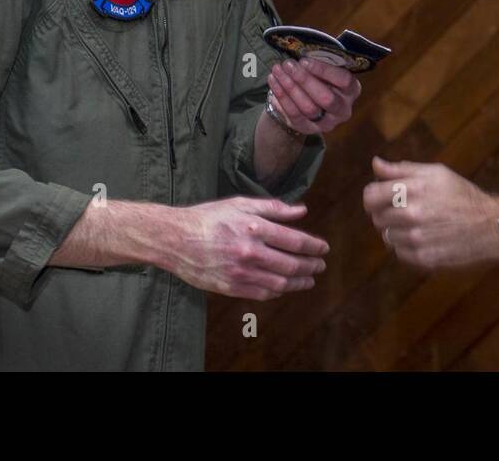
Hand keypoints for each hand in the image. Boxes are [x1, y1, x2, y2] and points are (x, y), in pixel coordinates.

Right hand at [156, 197, 328, 300]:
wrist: (175, 239)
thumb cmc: (208, 218)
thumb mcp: (240, 204)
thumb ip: (273, 208)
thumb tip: (301, 211)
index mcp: (255, 228)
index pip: (295, 241)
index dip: (314, 246)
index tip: (323, 248)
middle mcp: (250, 252)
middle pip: (292, 264)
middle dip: (311, 266)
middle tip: (320, 265)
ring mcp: (240, 273)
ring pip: (280, 283)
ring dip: (299, 282)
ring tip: (308, 279)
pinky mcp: (230, 288)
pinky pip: (262, 294)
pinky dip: (277, 292)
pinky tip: (284, 287)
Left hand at [267, 57, 361, 134]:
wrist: (309, 102)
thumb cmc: (321, 79)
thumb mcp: (326, 70)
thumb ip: (320, 62)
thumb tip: (302, 53)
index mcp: (352, 90)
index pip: (343, 80)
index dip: (324, 70)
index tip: (304, 60)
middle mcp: (343, 109)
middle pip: (326, 98)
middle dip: (304, 80)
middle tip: (288, 65)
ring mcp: (327, 122)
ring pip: (308, 107)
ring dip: (290, 87)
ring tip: (277, 70)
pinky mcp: (309, 129)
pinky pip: (294, 114)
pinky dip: (282, 97)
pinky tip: (274, 81)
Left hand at [361, 158, 498, 270]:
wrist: (491, 225)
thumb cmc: (462, 195)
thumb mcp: (435, 173)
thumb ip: (401, 170)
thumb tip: (375, 164)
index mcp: (411, 189)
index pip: (369, 196)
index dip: (374, 196)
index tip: (382, 198)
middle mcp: (410, 214)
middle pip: (377, 218)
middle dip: (387, 213)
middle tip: (406, 211)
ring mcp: (415, 239)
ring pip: (387, 237)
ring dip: (398, 231)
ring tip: (419, 225)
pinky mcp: (422, 258)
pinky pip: (400, 253)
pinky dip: (408, 247)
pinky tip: (426, 238)